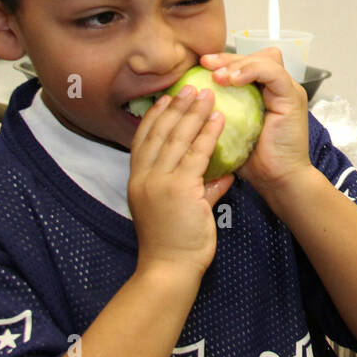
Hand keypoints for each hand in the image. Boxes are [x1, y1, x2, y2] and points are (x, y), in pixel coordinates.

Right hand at [128, 86, 232, 278]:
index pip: (143, 141)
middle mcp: (144, 178)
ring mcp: (159, 182)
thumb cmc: (175, 245)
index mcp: (138, 182)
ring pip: (176, 138)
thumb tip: (217, 178)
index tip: (165, 100)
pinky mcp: (179, 188)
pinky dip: (208, 134)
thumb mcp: (181, 211)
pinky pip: (196, 154)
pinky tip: (218, 119)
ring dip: (192, 113)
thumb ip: (199, 190)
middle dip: (174, 107)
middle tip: (187, 87)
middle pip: (158, 133)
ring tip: (204, 94)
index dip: (154, 118)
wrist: (169, 269)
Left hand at [201, 49, 309, 198]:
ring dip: (238, 64)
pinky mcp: (292, 97)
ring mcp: (287, 91)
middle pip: (254, 56)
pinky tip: (232, 81)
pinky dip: (251, 71)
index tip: (199, 66)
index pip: (246, 64)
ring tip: (218, 76)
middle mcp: (278, 88)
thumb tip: (189, 99)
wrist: (278, 180)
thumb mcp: (229, 130)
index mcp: (264, 93)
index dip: (224, 61)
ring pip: (264, 59)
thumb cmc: (254, 162)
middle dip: (228, 58)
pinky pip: (272, 73)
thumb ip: (218, 111)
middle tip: (205, 64)